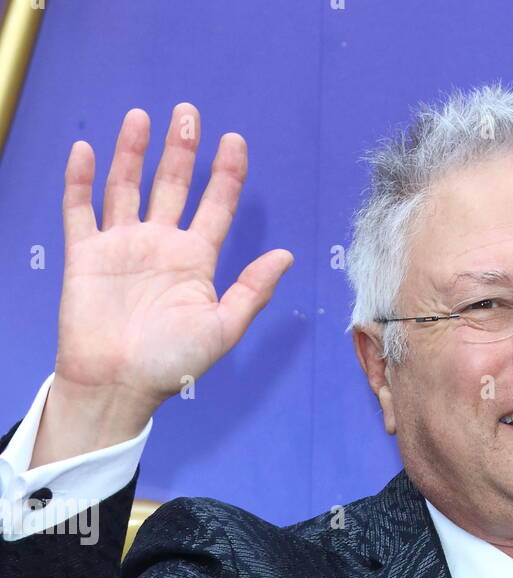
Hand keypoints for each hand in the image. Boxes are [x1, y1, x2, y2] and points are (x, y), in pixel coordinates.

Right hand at [50, 102, 292, 427]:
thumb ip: (252, 289)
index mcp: (195, 261)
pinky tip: (88, 150)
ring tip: (142, 118)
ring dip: (133, 153)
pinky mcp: (86, 254)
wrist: (119, 384)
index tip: (235, 141)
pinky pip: (80, 209)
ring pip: (127, 187)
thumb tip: (286, 255)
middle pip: (172, 186)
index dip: (226, 174)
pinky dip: (81, 180)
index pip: (215, 206)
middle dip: (181, 149)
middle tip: (188, 113)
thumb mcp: (223, 327)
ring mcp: (121, 246)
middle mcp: (160, 246)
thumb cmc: (173, 364)